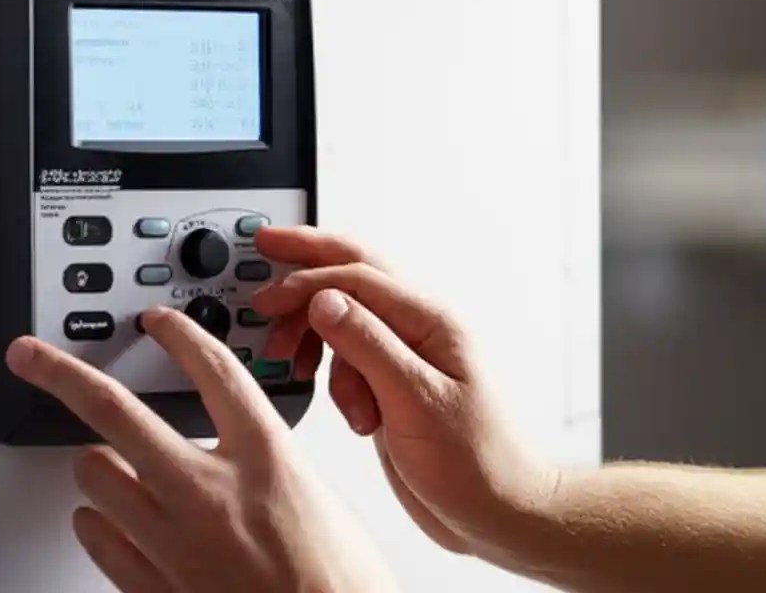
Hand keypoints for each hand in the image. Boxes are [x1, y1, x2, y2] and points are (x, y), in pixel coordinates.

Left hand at [3, 309, 395, 592]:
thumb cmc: (342, 588)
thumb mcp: (322, 500)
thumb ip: (272, 464)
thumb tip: (244, 452)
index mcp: (266, 458)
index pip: (211, 368)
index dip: (178, 334)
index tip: (158, 323)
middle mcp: (210, 492)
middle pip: (113, 410)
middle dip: (59, 373)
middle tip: (32, 357)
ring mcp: (173, 542)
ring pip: (92, 474)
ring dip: (97, 464)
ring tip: (110, 465)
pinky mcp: (152, 588)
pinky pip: (96, 537)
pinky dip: (97, 522)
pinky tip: (110, 520)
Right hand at [251, 226, 560, 562]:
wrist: (501, 513)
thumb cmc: (479, 463)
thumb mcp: (417, 401)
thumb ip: (368, 345)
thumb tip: (323, 299)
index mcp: (431, 322)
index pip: (357, 276)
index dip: (306, 279)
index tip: (267, 299)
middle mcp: (418, 331)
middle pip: (354, 274)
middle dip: (307, 260)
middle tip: (264, 251)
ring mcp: (404, 358)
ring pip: (345, 318)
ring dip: (315, 336)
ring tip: (295, 364)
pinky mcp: (393, 387)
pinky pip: (350, 359)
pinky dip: (332, 375)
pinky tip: (340, 406)